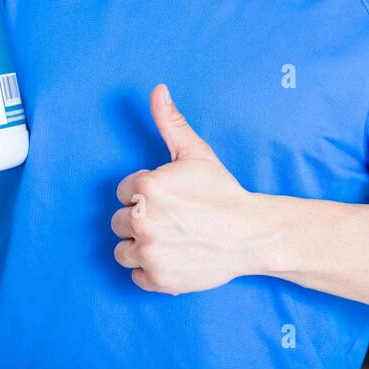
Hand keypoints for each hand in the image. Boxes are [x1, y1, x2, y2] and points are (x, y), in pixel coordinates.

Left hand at [111, 83, 255, 294]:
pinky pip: (136, 275)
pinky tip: (173, 257)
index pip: (124, 191)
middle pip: (118, 221)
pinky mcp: (158, 280)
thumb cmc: (222, 192)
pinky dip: (151, 270)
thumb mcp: (196, 153)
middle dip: (140, 218)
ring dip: (140, 246)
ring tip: (169, 238)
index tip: (169, 198)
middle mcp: (143, 220)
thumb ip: (170, 122)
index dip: (145, 193)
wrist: (250, 234)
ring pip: (122, 250)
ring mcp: (150, 253)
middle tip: (172, 219)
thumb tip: (158, 89)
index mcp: (147, 187)